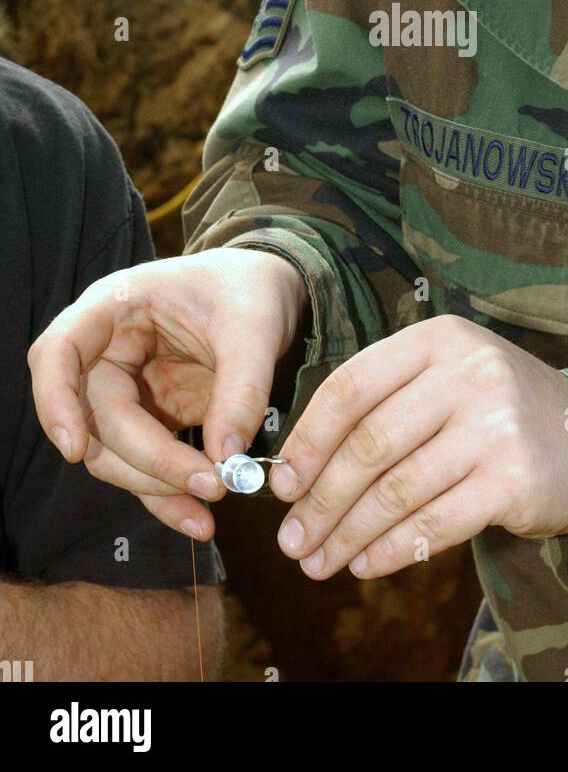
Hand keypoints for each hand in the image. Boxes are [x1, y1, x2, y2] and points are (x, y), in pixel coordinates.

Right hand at [28, 247, 307, 539]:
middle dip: (147, 459)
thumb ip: (243, 388)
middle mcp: (109, 350)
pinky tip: (197, 520)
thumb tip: (225, 457)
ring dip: (156, 485)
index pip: (58, 352)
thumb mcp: (255, 327)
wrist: (269, 291)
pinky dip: (167, 496)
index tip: (74, 449)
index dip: (55, 401)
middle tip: (210, 483)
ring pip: (113, 452)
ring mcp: (128, 388)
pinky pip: (144, 467)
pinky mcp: (152, 420)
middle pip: (95, 418)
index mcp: (116, 306)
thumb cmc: (250, 291)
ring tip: (211, 502)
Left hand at [269, 314, 567, 580]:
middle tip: (292, 539)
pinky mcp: (513, 479)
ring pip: (397, 489)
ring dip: (348, 533)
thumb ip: (383, 406)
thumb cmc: (495, 411)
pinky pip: (434, 523)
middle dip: (322, 499)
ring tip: (319, 561)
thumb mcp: (445, 379)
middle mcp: (467, 373)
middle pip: (369, 443)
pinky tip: (365, 564)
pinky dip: (391, 550)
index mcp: (438, 339)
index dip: (309, 440)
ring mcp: (493, 425)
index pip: (352, 387)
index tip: (282, 485)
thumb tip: (299, 470)